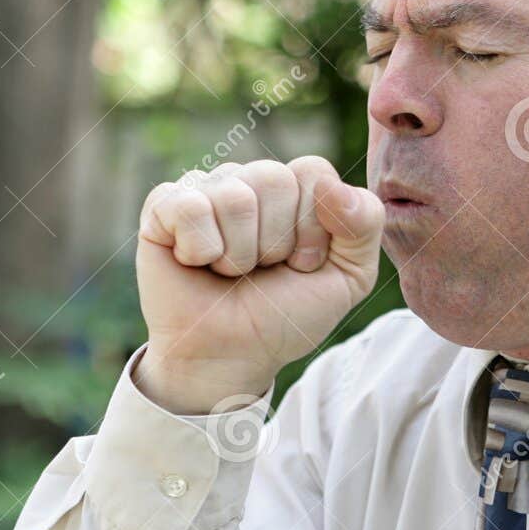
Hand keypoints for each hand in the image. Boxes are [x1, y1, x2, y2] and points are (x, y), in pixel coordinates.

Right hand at [134, 157, 383, 413]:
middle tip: (262, 271)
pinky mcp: (163, 207)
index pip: (312, 172)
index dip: (312, 228)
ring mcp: (205, 190)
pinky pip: (188, 206)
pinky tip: (196, 263)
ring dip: (238, 253)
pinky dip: (199, 248)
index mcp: (294, 189)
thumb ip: (365, 223)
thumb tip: (332, 185)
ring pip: (234, 196)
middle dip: (275, 243)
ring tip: (230, 272)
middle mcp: (249, 181)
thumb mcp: (349, 277)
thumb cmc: (285, 315)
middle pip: (273, 177)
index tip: (303, 265)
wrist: (231, 357)